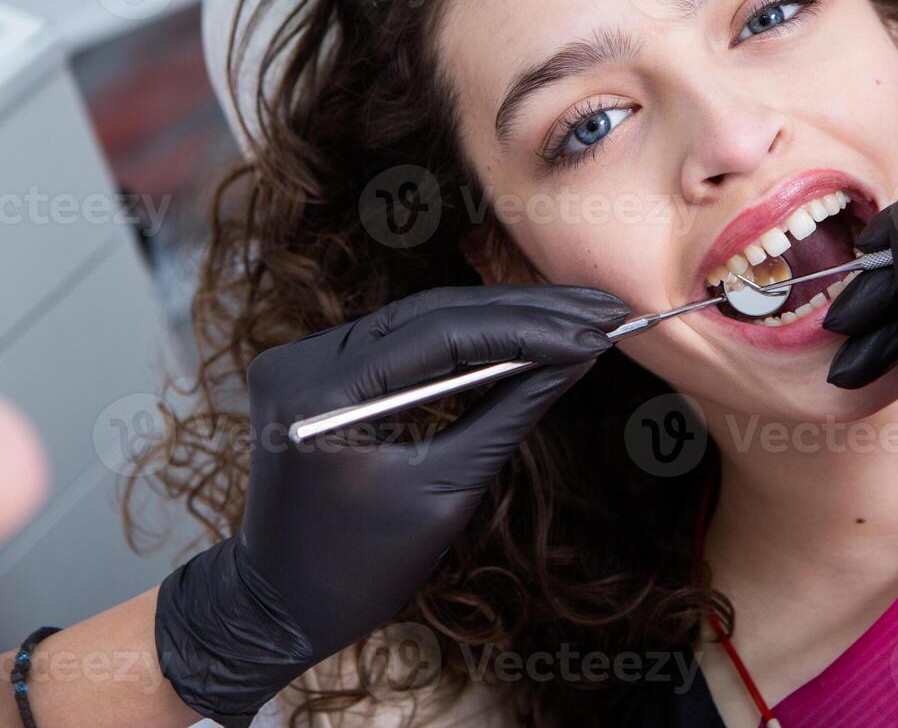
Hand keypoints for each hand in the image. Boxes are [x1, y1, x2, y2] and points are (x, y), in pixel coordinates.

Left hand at [154, 283, 628, 726]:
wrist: (276, 605)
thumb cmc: (360, 570)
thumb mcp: (447, 492)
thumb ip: (509, 414)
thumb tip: (576, 360)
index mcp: (322, 397)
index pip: (441, 336)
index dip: (527, 330)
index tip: (595, 335)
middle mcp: (301, 360)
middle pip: (433, 312)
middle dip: (526, 311)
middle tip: (603, 309)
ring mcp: (302, 357)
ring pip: (421, 316)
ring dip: (501, 317)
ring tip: (578, 315)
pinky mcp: (315, 365)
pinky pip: (402, 337)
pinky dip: (464, 337)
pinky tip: (523, 331)